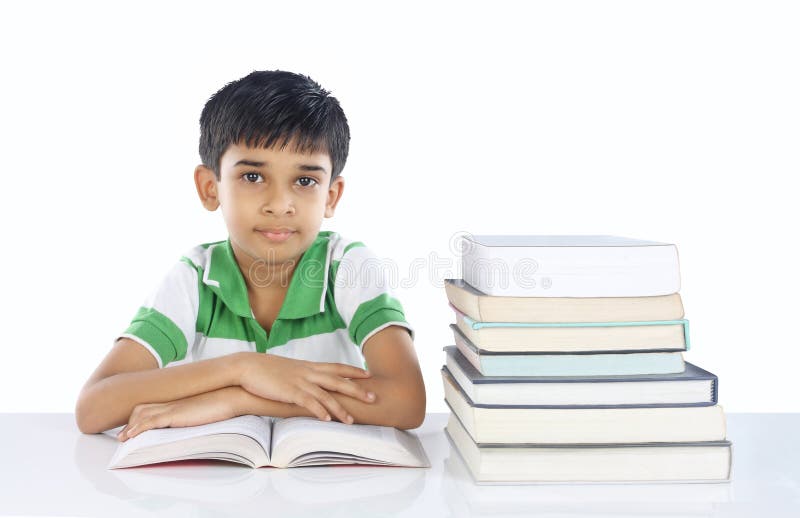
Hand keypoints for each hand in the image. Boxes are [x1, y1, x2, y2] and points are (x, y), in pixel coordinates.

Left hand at [116, 388, 237, 441]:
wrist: (233, 396)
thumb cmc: (225, 404)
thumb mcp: (208, 410)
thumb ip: (198, 415)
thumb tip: (198, 422)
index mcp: (180, 402)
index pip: (152, 406)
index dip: (140, 417)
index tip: (133, 428)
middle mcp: (173, 402)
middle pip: (142, 408)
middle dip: (130, 422)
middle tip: (123, 436)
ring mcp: (173, 407)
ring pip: (142, 414)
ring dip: (131, 427)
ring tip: (123, 439)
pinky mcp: (175, 413)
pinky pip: (150, 421)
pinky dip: (138, 429)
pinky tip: (131, 436)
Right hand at [237, 353, 375, 424]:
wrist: (247, 366)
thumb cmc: (267, 370)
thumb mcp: (290, 370)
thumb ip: (303, 375)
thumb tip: (311, 382)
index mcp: (309, 366)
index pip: (336, 367)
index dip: (353, 371)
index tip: (368, 374)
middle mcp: (308, 373)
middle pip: (338, 380)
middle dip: (357, 389)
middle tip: (373, 397)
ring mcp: (299, 382)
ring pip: (325, 395)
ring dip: (339, 409)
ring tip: (351, 421)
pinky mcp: (289, 392)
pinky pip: (308, 402)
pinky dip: (319, 411)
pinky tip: (327, 420)